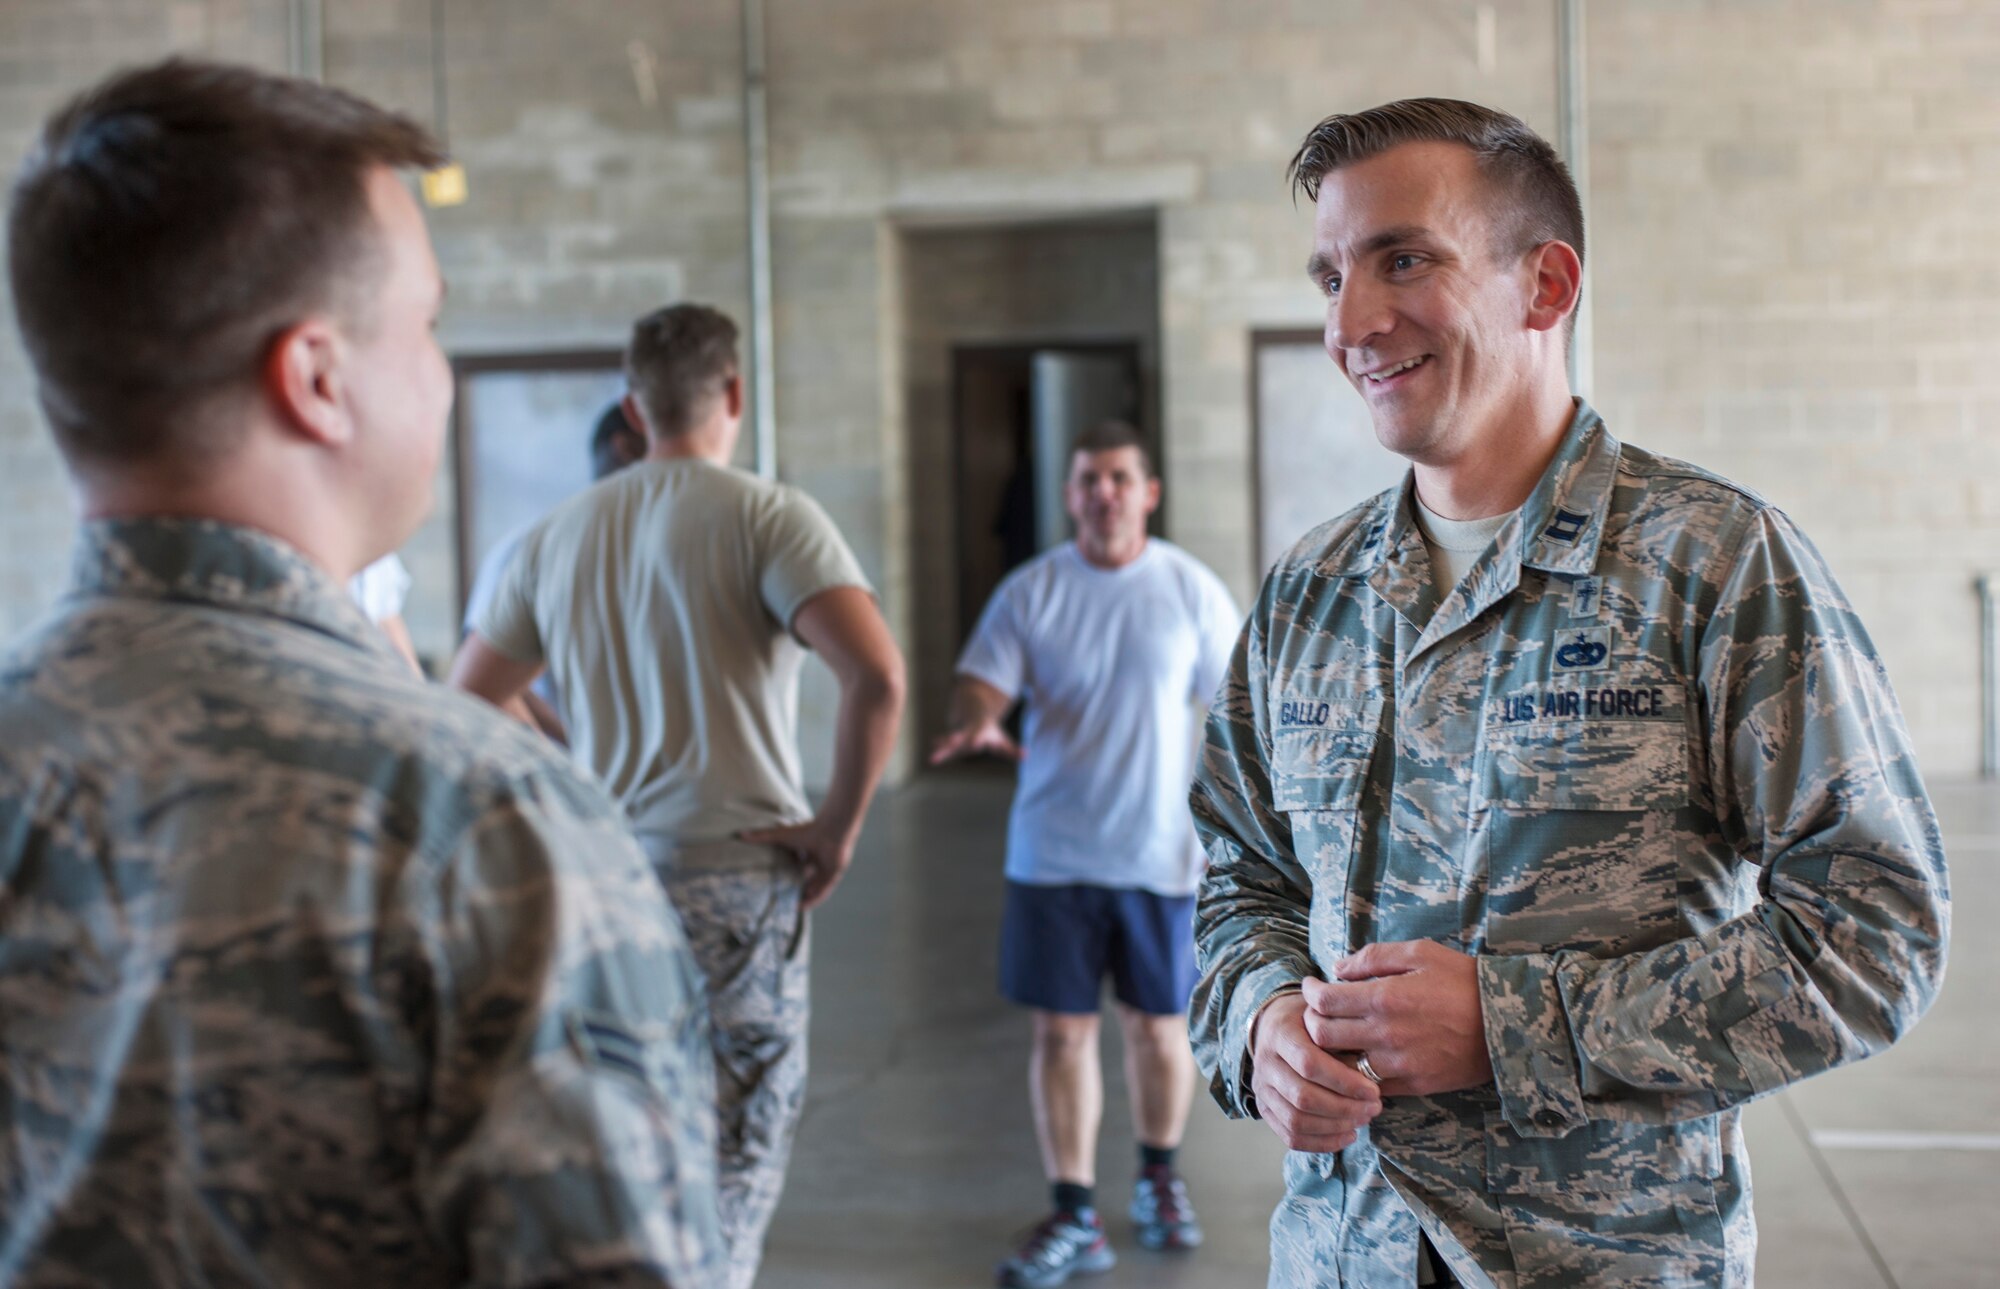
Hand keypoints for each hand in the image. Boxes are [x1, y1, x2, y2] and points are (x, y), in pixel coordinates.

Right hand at [738, 819, 856, 910]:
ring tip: (790, 908)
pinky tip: (802, 907)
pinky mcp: (833, 877)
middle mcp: (816, 862)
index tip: (776, 886)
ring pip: (814, 888)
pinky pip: (823, 892)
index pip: (796, 868)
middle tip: (783, 900)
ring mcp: (825, 870)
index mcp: (807, 853)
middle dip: (796, 889)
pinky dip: (814, 900)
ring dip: (804, 897)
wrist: (830, 833)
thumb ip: (761, 836)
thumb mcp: (780, 836)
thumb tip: (740, 834)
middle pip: (806, 880)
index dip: (787, 877)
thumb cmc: (806, 831)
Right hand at [927, 720, 1022, 764]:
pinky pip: (944, 746)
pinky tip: (932, 759)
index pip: (980, 735)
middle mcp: (968, 731)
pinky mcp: (952, 740)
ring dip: (943, 747)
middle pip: (962, 736)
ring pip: (950, 741)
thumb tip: (1026, 755)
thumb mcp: (1003, 740)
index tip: (975, 744)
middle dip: (957, 739)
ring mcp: (959, 734)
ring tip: (933, 757)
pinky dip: (939, 751)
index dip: (978, 738)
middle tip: (952, 742)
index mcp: (981, 730)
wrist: (975, 713)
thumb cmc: (991, 732)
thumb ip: (1012, 749)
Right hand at [1249, 992, 1383, 1152]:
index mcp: (1280, 1033)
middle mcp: (1265, 1062)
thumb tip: (1373, 1072)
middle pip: (1302, 1097)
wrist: (1274, 1024)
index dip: (1344, 1082)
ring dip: (1335, 1127)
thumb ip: (1344, 1039)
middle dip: (1344, 1108)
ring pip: (1296, 1121)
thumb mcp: (1326, 1016)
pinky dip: (1322, 1142)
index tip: (1373, 1090)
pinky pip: (1291, 1136)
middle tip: (1374, 1108)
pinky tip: (1347, 1135)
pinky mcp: (1264, 1108)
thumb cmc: (1310, 1020)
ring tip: (1363, 1119)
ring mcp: (1261, 1088)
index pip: (1309, 1064)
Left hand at [1299, 941, 1493, 1097]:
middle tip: (1318, 1013)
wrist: (1509, 1023)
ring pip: (1341, 1065)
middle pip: (1322, 1036)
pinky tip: (1364, 1059)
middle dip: (1312, 1022)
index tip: (1311, 987)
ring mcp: (1397, 1064)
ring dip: (1333, 1052)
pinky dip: (1358, 1075)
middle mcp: (1384, 1034)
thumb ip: (1374, 957)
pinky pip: (1369, 1085)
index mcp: (1384, 997)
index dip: (1309, 993)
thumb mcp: (1422, 953)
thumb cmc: (1465, 981)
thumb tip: (1337, 968)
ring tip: (1339, 1038)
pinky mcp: (1412, 1085)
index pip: (1323, 1002)